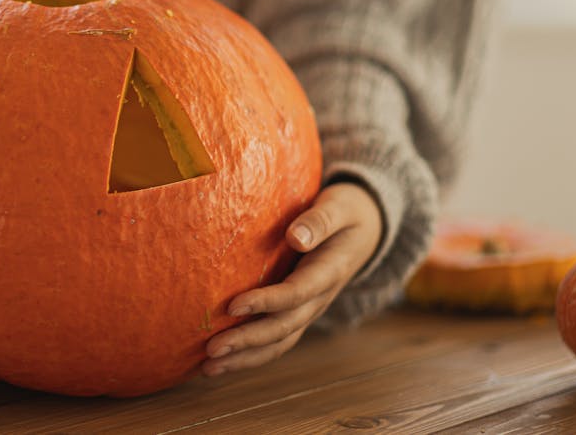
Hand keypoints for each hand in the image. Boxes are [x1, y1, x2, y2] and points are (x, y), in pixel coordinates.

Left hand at [203, 182, 381, 375]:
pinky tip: (221, 362)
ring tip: (209, 368)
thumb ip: (319, 221)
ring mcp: (309, 310)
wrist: (366, 229)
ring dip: (245, 358)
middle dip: (247, 341)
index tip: (232, 306)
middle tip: (211, 349)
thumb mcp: (339, 207)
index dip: (266, 303)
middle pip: (284, 328)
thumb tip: (296, 237)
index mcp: (329, 272)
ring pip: (279, 343)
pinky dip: (249, 355)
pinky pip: (276, 340)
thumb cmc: (345, 211)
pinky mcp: (298, 313)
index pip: (296, 294)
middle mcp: (319, 298)